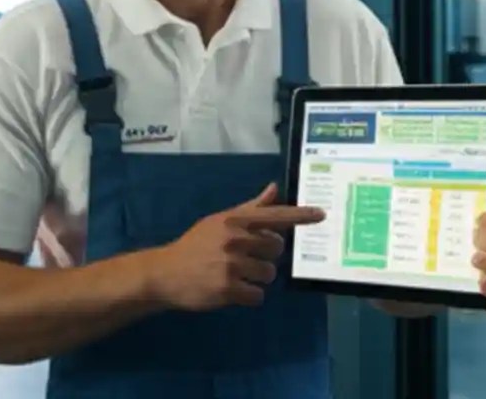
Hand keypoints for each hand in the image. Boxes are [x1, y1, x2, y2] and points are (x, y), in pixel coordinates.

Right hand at [149, 183, 324, 311]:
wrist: (164, 273)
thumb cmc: (195, 245)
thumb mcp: (220, 221)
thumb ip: (250, 208)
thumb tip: (275, 188)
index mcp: (235, 221)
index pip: (274, 216)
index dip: (299, 216)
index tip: (321, 214)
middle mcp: (235, 239)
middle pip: (276, 249)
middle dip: (267, 256)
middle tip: (248, 259)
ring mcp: (231, 265)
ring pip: (269, 274)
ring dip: (258, 278)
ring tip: (237, 276)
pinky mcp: (227, 289)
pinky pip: (257, 295)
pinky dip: (250, 296)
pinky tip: (233, 291)